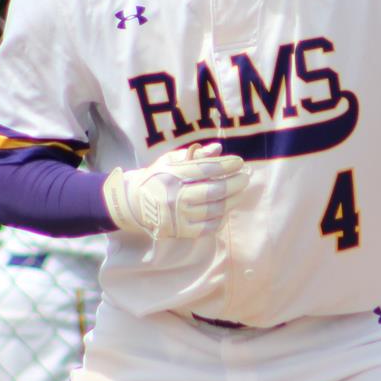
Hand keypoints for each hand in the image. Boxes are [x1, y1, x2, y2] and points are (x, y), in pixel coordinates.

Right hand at [103, 141, 251, 239]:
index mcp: (171, 176)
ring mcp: (179, 217)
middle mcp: (175, 197)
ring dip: (233, 200)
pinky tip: (226, 208)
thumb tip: (218, 149)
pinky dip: (221, 217)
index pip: (205, 169)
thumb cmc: (157, 178)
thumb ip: (194, 154)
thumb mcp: (170, 160)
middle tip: (246, 177)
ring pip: (215, 210)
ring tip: (241, 191)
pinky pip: (209, 226)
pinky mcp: (181, 232)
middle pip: (214, 191)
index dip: (226, 165)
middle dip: (235, 183)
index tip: (239, 161)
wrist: (134, 205)